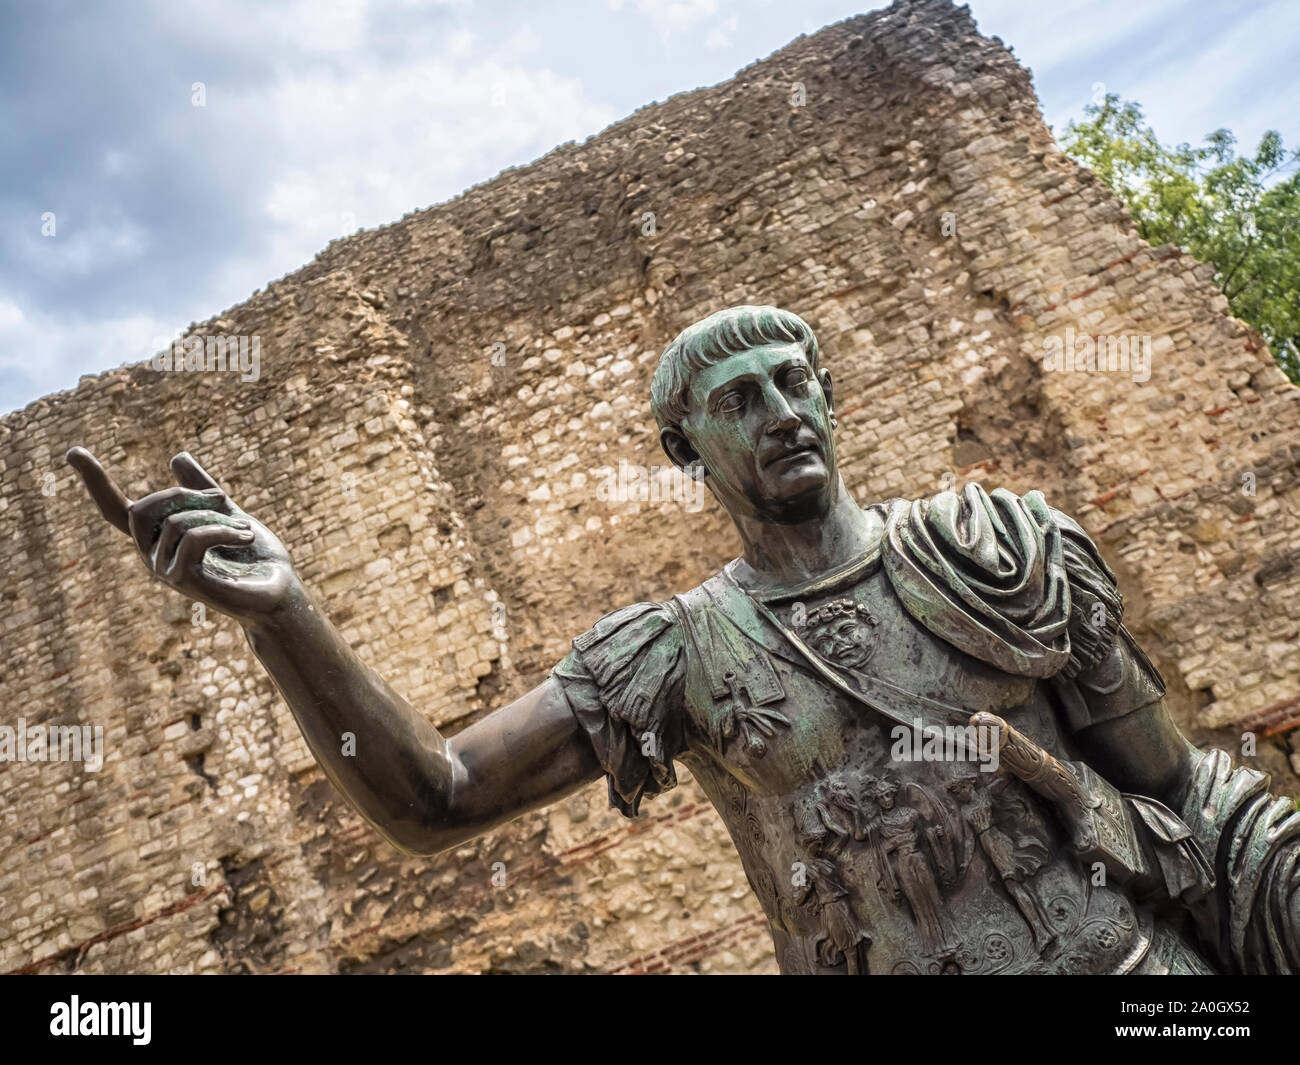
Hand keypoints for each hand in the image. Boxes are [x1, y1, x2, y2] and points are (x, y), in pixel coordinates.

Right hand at [66, 447, 300, 625]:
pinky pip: (192, 538)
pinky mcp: (181, 580)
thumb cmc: (254, 558)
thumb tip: (176, 456)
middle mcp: (153, 556)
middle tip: (223, 499)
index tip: (72, 452)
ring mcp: (164, 571)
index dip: (95, 481)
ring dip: (217, 516)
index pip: (116, 510)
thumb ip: (202, 490)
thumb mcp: (227, 513)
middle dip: (182, 494)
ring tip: (245, 530)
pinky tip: (245, 537)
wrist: (279, 592)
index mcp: (159, 539)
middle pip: (142, 508)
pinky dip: (222, 530)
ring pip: (176, 521)